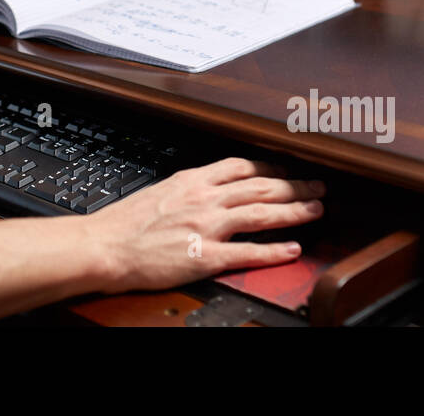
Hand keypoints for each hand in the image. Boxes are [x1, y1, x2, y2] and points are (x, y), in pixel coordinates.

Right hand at [87, 157, 325, 292]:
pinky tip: (293, 250)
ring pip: (262, 213)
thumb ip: (186, 188)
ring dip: (294, 211)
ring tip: (316, 210)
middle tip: (317, 186)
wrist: (106, 245)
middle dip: (294, 185)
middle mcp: (205, 199)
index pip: (241, 166)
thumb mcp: (159, 191)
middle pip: (261, 187)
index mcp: (192, 181)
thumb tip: (202, 186)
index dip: (270, 166)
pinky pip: (248, 253)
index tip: (286, 168)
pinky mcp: (207, 256)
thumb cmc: (124, 222)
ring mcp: (208, 227)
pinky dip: (275, 251)